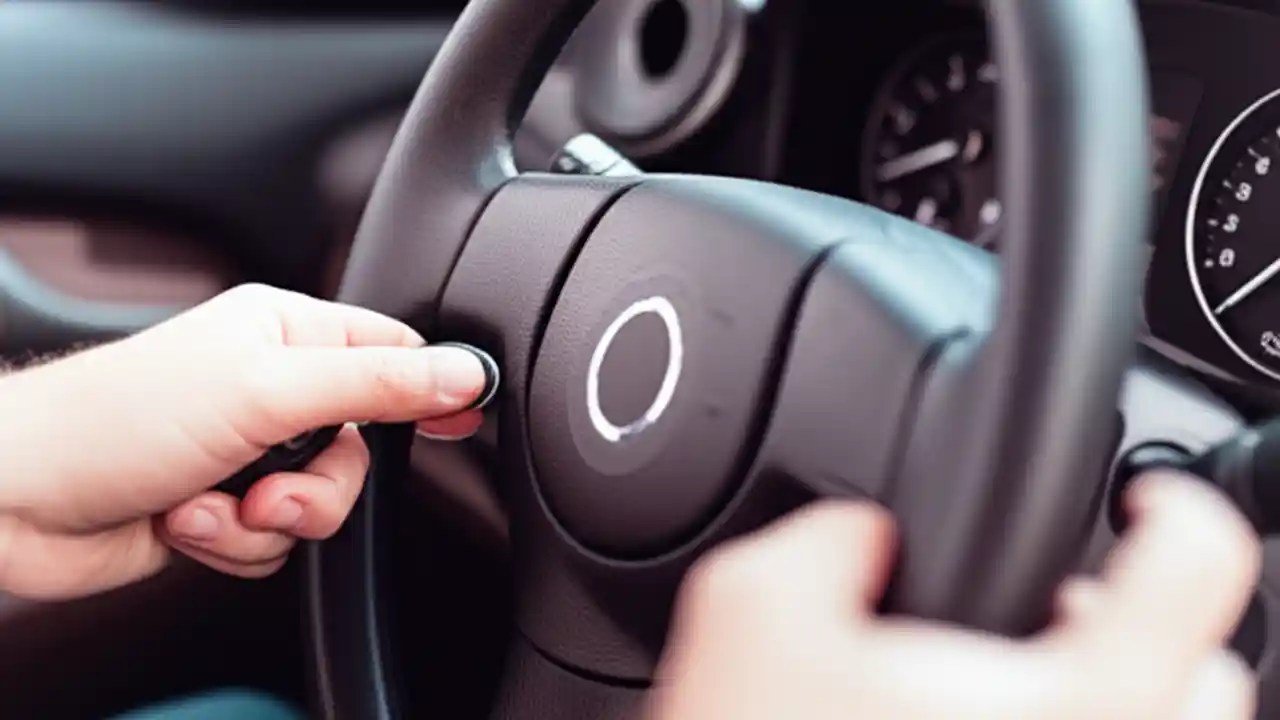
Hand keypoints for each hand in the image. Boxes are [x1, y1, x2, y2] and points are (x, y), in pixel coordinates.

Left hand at [0, 284, 487, 599]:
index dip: (430, 388)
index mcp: (285, 331)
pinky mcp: (223, 506)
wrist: (18, 498)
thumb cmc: (116, 419)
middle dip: (322, 485)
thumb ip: (377, 384)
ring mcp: (246, 451)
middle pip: (363, 447)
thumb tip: (466, 373)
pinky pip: (276, 540)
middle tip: (274, 485)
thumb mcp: (268, 391)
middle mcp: (269, 388)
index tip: (461, 421)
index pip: (393, 352)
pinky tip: (189, 523)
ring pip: (322, 503)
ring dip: (271, 519)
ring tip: (215, 506)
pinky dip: (235, 542)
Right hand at [649, 474, 1261, 719]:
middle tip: (1064, 609)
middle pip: (1214, 677)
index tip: (1142, 503)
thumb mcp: (747, 606)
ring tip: (1024, 692)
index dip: (1174, 509)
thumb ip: (827, 537)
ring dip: (1122, 698)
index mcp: (1069, 701)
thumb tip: (864, 536)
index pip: (1195, 569)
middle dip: (1147, 624)